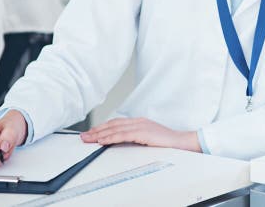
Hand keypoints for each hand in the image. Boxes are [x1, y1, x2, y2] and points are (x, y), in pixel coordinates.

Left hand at [80, 117, 200, 151]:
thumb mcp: (148, 138)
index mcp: (139, 122)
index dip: (102, 127)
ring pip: (115, 129)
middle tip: (84, 136)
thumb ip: (135, 137)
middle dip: (96, 130)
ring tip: (88, 139)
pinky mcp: (142, 133)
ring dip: (99, 134)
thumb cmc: (167, 142)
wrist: (181, 142)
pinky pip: (123, 135)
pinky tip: (102, 141)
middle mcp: (138, 121)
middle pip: (113, 124)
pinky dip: (110, 138)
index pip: (116, 123)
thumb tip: (120, 142)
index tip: (91, 133)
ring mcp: (140, 126)